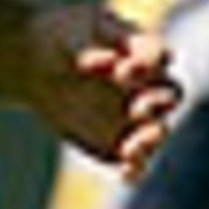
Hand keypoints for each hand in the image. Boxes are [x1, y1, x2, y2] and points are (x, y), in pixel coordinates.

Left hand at [25, 3, 180, 180]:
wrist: (39, 62)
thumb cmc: (61, 39)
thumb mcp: (68, 35)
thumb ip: (88, 48)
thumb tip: (108, 63)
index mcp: (140, 50)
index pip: (157, 55)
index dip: (148, 63)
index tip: (122, 70)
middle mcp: (147, 85)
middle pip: (169, 96)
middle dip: (157, 104)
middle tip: (136, 109)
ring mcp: (136, 117)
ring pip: (156, 131)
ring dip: (150, 140)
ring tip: (131, 149)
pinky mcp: (118, 143)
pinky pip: (135, 162)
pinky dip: (135, 170)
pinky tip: (124, 173)